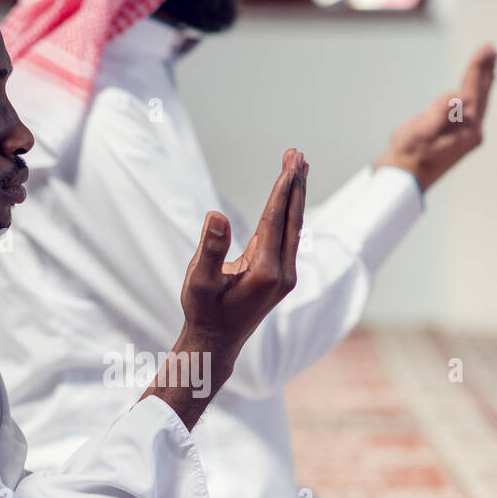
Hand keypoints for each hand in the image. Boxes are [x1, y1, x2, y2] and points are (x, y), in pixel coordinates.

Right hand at [140, 150, 307, 429]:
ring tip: (298, 166)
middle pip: (293, 220)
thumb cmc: (203, 313)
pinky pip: (287, 237)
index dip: (282, 189)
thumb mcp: (198, 283)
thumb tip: (216, 216)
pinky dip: (288, 213)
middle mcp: (282, 274)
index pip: (276, 221)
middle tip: (298, 153)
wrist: (216, 344)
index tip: (291, 162)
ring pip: (293, 227)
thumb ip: (209, 249)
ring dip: (294, 196)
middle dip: (295, 185)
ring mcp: (284, 277)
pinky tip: (287, 198)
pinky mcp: (280, 277)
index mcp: (266, 273)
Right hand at [375, 45, 496, 191]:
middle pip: (481, 94)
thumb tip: (459, 95)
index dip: (478, 68)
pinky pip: (471, 110)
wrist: (402, 180)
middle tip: (492, 49)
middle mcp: (471, 132)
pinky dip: (475, 94)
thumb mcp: (421, 131)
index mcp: (466, 129)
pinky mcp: (457, 138)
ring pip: (479, 102)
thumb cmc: (408, 155)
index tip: (486, 48)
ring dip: (483, 81)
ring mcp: (466, 136)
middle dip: (486, 71)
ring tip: (490, 64)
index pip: (473, 91)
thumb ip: (441, 111)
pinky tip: (473, 91)